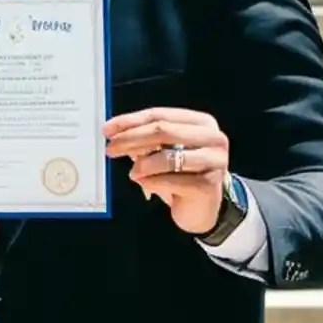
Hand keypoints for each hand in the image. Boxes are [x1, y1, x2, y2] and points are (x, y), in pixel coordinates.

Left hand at [104, 107, 228, 234]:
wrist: (203, 207)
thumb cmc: (182, 174)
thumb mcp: (164, 151)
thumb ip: (144, 139)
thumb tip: (115, 133)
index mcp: (201, 122)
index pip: (160, 115)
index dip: (131, 121)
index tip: (108, 130)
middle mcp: (213, 138)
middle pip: (163, 131)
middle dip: (131, 139)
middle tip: (111, 148)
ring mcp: (214, 161)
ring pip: (167, 157)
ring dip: (142, 164)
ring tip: (133, 172)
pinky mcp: (209, 185)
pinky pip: (171, 180)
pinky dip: (151, 182)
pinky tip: (145, 184)